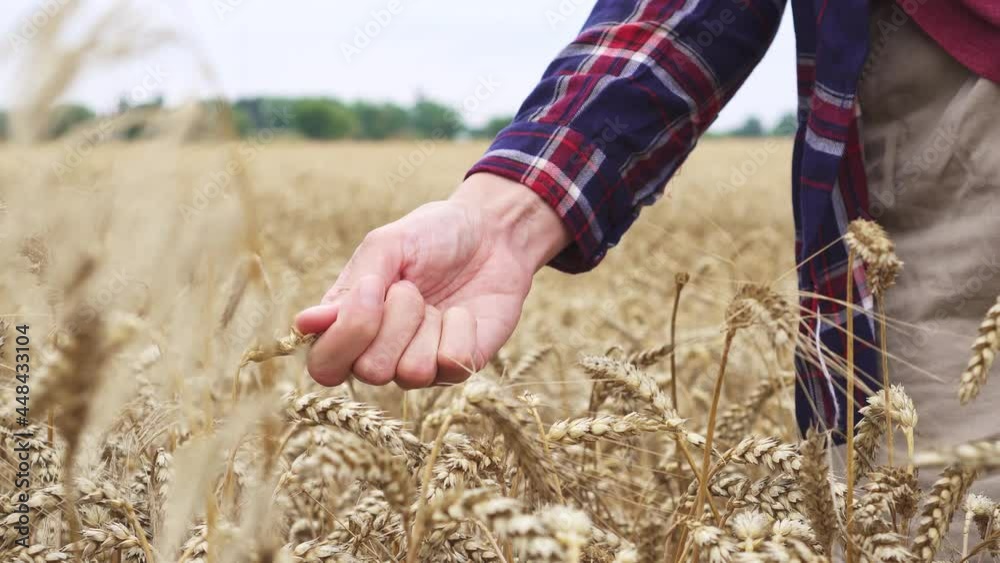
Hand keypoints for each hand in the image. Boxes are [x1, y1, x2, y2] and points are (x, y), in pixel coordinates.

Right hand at [295, 173, 569, 388]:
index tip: (372, 290)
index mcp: (349, 327)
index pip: (324, 367)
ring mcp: (420, 365)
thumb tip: (305, 325)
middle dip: (395, 320)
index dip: (346, 335)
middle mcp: (380, 354)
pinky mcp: (459, 367)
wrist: (493, 232)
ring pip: (412, 372)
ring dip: (427, 323)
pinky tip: (463, 312)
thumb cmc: (432, 235)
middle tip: (412, 289)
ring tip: (436, 301)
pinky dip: (461, 327)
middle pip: (370, 371)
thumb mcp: (386, 246)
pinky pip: (452, 362)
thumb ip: (350, 287)